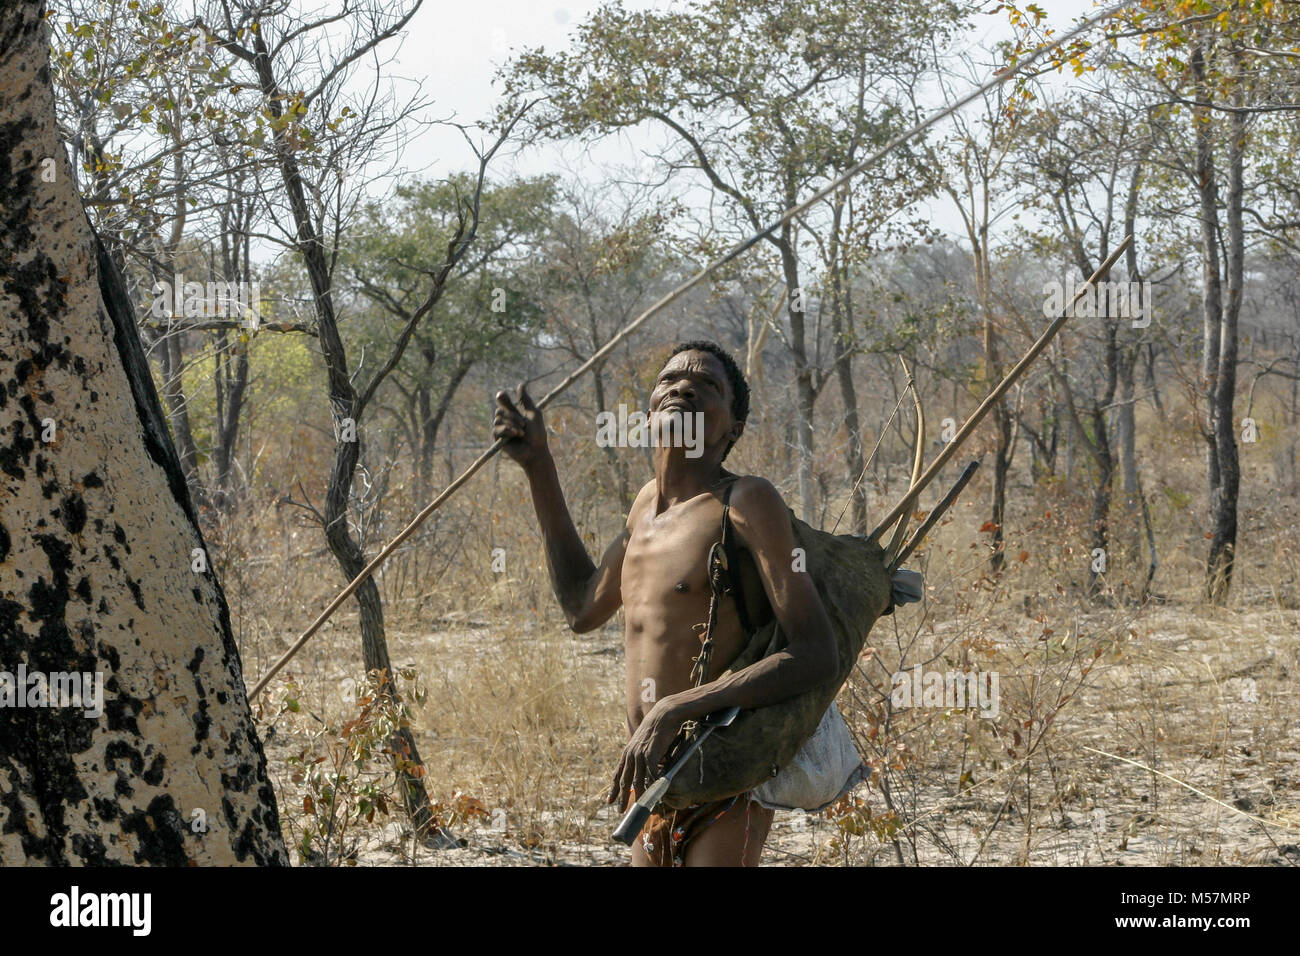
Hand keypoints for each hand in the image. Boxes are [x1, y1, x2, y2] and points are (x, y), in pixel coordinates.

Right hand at [492, 383, 547, 466]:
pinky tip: (517, 434)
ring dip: (512, 424)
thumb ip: (526, 400)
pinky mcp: (498, 439)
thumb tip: (521, 384)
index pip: (503, 401)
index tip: (502, 395)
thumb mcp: (534, 414)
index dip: (501, 397)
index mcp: (514, 412)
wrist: (536, 450)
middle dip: (512, 415)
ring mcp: (501, 429)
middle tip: (524, 423)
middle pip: (500, 410)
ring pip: (498, 419)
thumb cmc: (537, 434)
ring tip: (522, 431)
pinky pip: (497, 429)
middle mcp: (506, 420)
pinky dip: (508, 430)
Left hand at [607, 697, 685, 811]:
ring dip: (640, 796)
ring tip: (640, 807)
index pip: (617, 773)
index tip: (609, 801)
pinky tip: (655, 793)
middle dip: (622, 797)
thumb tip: (643, 768)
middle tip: (620, 811)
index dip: (613, 788)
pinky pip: (651, 774)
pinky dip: (653, 785)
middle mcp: (630, 754)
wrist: (664, 714)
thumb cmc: (656, 728)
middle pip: (625, 780)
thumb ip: (640, 754)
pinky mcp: (651, 754)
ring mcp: (640, 754)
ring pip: (638, 780)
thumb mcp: (643, 742)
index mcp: (627, 752)